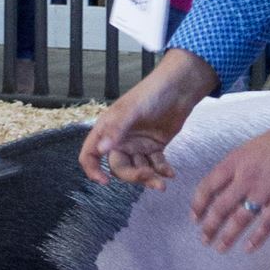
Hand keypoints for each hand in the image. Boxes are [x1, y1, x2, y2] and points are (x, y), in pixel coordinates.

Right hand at [79, 50, 219, 190]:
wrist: (179, 88)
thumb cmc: (151, 93)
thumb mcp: (132, 110)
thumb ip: (116, 129)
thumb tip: (101, 150)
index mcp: (107, 129)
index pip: (90, 154)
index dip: (93, 169)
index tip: (104, 181)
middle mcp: (120, 139)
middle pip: (119, 167)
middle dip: (132, 175)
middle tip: (149, 176)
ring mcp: (138, 145)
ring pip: (138, 169)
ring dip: (149, 177)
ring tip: (163, 182)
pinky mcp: (154, 147)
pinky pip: (154, 165)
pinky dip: (162, 170)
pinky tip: (170, 173)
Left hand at [190, 121, 269, 252]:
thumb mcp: (251, 148)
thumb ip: (237, 168)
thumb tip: (224, 188)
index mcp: (235, 161)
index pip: (207, 186)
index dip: (198, 205)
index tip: (195, 218)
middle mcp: (245, 177)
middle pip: (220, 208)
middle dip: (209, 227)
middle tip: (204, 239)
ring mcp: (264, 190)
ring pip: (239, 220)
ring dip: (227, 237)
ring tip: (220, 248)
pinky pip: (266, 224)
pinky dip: (256, 239)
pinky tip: (248, 248)